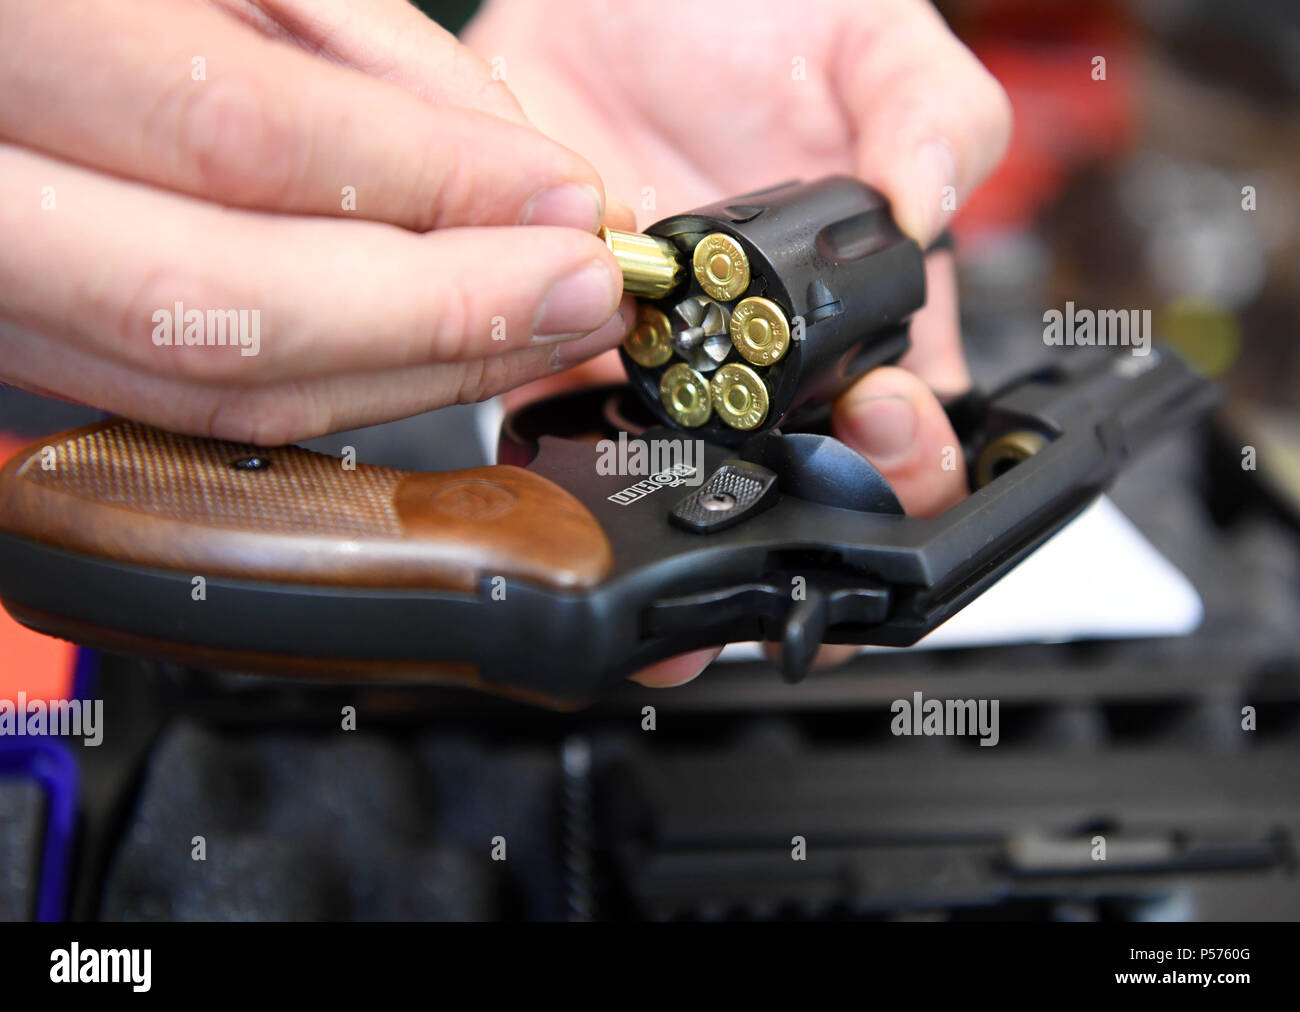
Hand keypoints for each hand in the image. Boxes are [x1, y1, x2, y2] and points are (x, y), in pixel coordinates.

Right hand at [0, 0, 634, 443]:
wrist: (25, 31)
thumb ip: (361, 56)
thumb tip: (514, 174)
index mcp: (15, 37)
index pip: (242, 139)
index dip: (429, 187)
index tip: (567, 205)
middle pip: (228, 316)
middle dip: (439, 317)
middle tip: (579, 293)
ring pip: (209, 389)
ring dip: (406, 374)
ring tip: (539, 332)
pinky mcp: (28, 339)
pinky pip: (187, 403)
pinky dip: (333, 387)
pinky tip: (432, 358)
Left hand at [467, 0, 1011, 683]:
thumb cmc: (747, 15)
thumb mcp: (873, 42)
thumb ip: (933, 112)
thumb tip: (929, 205)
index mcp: (846, 306)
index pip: (900, 424)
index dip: (908, 453)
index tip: (886, 412)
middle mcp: (748, 349)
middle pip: (781, 473)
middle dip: (782, 492)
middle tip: (770, 456)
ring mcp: (647, 350)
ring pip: (659, 465)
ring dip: (662, 483)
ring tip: (658, 455)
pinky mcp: (544, 330)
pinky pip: (540, 405)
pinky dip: (549, 426)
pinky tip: (566, 408)